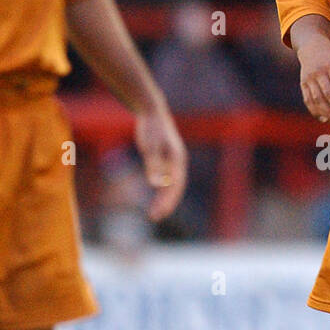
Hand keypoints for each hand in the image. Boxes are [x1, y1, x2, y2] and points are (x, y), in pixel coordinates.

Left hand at [134, 106, 187, 220]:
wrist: (152, 112)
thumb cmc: (151, 128)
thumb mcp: (150, 146)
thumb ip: (154, 165)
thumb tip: (156, 184)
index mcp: (178, 160)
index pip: (175, 185)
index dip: (168, 200)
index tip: (159, 212)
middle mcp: (178, 163)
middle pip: (175, 188)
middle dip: (167, 204)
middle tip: (156, 217)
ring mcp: (173, 162)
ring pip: (171, 186)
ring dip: (164, 200)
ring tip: (155, 214)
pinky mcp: (166, 161)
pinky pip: (166, 180)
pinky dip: (161, 191)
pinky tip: (156, 200)